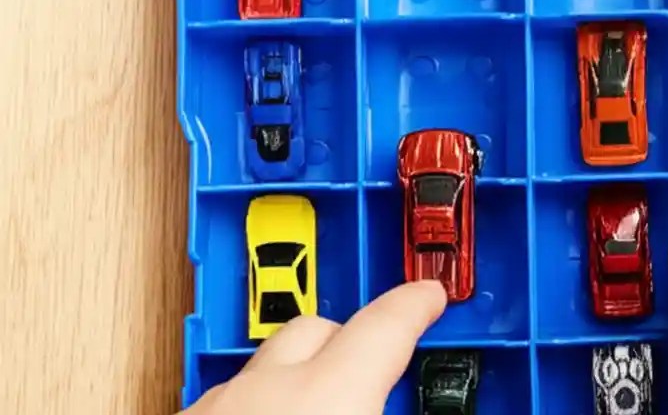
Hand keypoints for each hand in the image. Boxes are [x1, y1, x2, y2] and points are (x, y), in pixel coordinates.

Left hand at [181, 280, 446, 414]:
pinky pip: (225, 404)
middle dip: (349, 342)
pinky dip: (253, 412)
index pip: (388, 324)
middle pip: (315, 330)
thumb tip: (405, 400)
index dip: (416, 304)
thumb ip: (394, 405)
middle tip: (377, 371)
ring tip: (321, 411)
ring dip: (295, 385)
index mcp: (328, 395)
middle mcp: (261, 393)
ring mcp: (210, 410)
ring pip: (261, 371)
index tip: (429, 293)